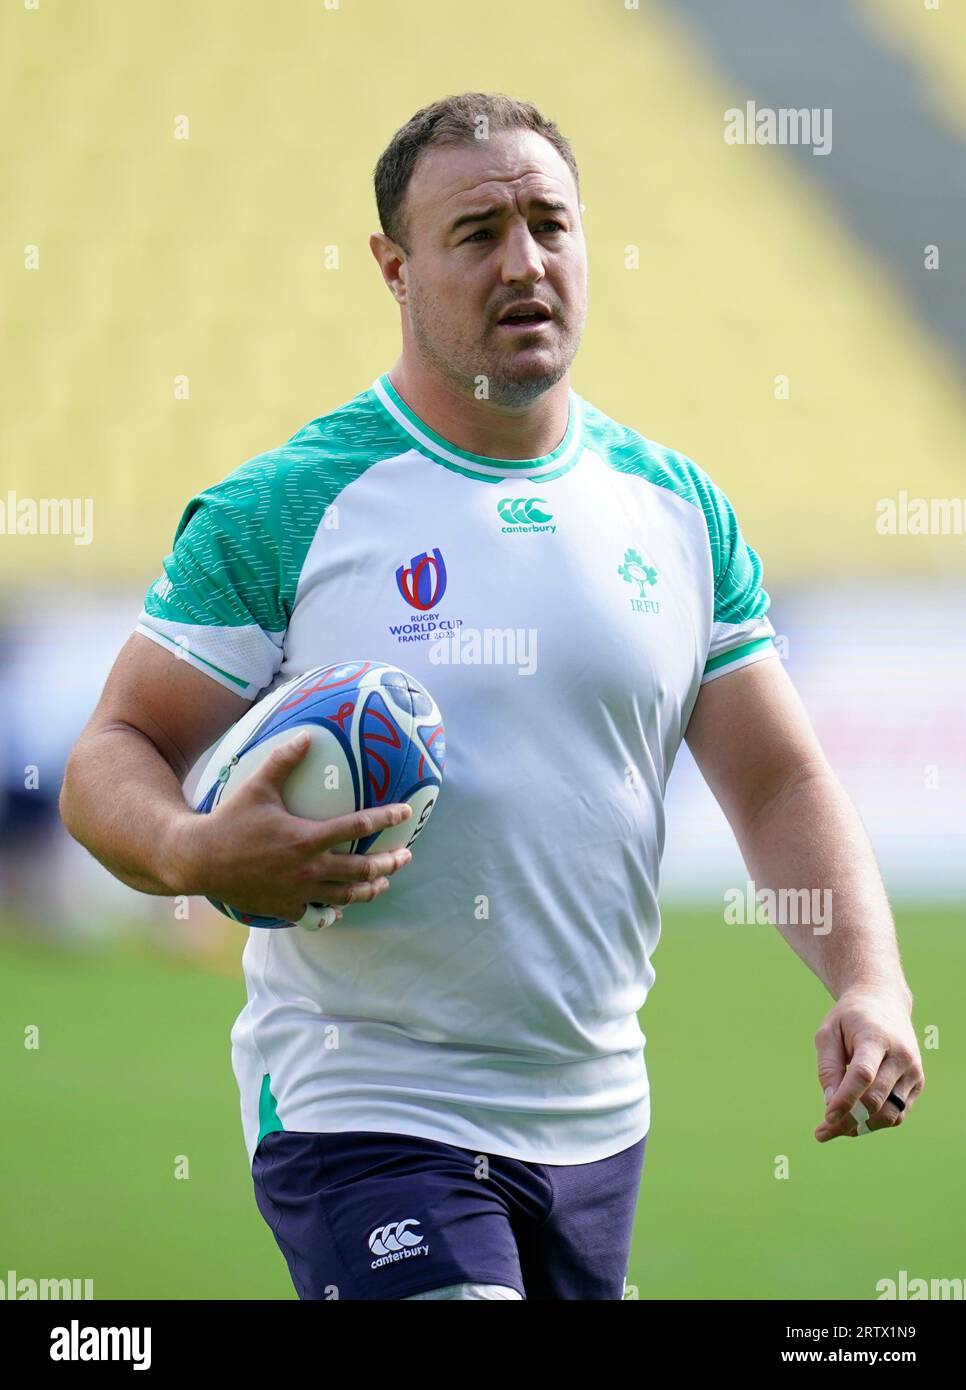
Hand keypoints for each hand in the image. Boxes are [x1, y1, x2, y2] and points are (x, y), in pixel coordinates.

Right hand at [169, 731, 413, 923]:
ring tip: (384, 882)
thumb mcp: (257, 786)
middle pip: (363, 870)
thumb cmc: (230, 820)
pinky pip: (317, 914)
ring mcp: (298, 892)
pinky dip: (332, 911)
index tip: (405, 813)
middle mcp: (309, 869)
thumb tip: (307, 734)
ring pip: (346, 896)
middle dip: (390, 863)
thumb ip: (284, 761)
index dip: (386, 819)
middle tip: (406, 855)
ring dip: (370, 889)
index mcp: (307, 839)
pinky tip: (341, 908)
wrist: (198, 860)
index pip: (358, 827)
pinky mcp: (285, 908)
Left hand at [813, 985, 923, 1141]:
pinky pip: (897, 1114)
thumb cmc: (849, 1019)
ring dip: (861, 1127)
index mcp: (876, 1037)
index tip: (826, 1117)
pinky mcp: (918, 1083)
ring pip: (889, 1113)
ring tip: (834, 1129)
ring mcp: (913, 1071)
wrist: (884, 1003)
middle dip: (848, 1120)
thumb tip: (831, 1103)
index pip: (863, 1074)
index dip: (845, 1099)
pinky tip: (854, 1123)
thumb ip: (828, 1067)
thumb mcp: (828, 1032)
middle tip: (822, 1132)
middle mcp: (901, 1056)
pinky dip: (875, 1122)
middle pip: (876, 1098)